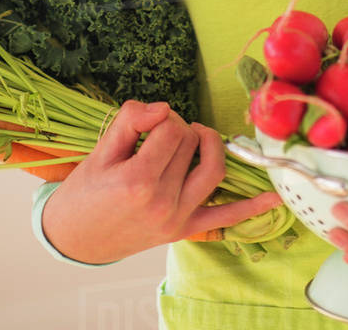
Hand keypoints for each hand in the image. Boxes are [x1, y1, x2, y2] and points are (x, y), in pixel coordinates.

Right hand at [41, 100, 283, 263]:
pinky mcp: (184, 230)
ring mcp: (177, 219)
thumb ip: (131, 120)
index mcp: (138, 181)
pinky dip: (250, 208)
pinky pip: (225, 219)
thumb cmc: (85, 191)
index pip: (172, 129)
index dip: (162, 117)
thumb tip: (165, 108)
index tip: (148, 123)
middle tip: (160, 132)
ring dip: (212, 146)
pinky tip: (273, 197)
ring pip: (213, 170)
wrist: (74, 238)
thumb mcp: (101, 149)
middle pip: (191, 145)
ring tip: (198, 136)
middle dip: (180, 129)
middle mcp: (162, 203)